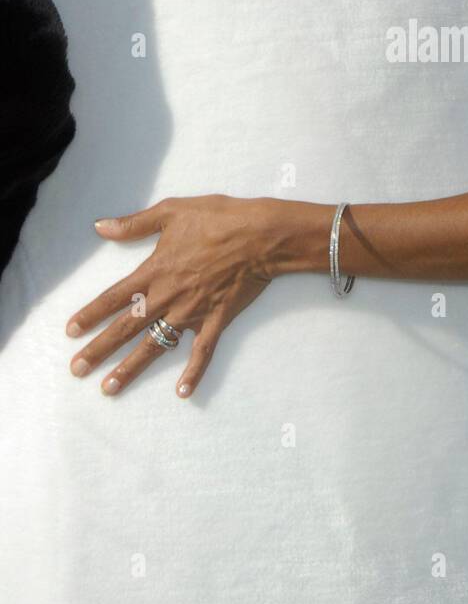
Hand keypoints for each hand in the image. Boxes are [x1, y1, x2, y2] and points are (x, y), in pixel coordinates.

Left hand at [65, 195, 278, 397]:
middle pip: (126, 328)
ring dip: (130, 369)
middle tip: (76, 370)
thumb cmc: (218, 218)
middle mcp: (168, 296)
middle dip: (99, 350)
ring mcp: (192, 312)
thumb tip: (101, 227)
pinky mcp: (216, 321)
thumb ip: (135, 224)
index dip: (90, 315)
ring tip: (109, 388)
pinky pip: (202, 353)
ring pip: (155, 346)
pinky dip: (192, 373)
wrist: (261, 236)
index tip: (70, 332)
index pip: (113, 298)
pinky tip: (182, 392)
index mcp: (155, 271)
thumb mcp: (172, 211)